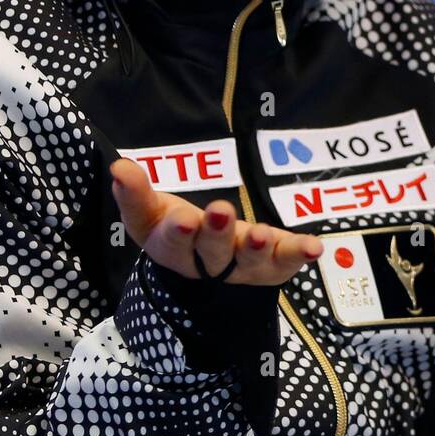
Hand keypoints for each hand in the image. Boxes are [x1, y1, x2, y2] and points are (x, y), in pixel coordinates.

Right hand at [109, 157, 322, 284]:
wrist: (207, 259)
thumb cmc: (178, 229)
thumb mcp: (152, 211)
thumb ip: (135, 193)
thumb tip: (119, 168)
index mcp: (173, 249)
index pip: (171, 242)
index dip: (177, 232)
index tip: (182, 218)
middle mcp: (208, 264)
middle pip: (211, 253)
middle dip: (216, 234)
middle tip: (221, 211)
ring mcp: (242, 267)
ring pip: (249, 262)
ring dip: (256, 248)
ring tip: (260, 234)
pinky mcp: (272, 263)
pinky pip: (286, 260)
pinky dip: (300, 253)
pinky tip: (315, 248)